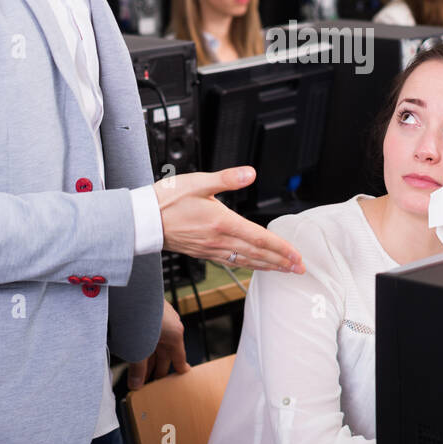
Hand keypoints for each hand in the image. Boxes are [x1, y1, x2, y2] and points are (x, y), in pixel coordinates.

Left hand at [127, 300, 191, 388]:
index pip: (180, 358)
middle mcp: (172, 325)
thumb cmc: (140, 315)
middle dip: (157, 368)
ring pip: (156, 343)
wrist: (131, 289)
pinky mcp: (151, 311)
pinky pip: (150, 333)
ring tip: (139, 370)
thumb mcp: (139, 348)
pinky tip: (134, 349)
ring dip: (148, 357)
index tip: (180, 377)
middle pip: (166, 353)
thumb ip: (138, 369)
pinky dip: (144, 344)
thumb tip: (135, 385)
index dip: (179, 370)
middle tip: (150, 382)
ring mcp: (162, 317)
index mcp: (175, 334)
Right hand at [154, 167, 304, 273]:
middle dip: (281, 262)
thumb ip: (227, 178)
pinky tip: (254, 266)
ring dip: (267, 266)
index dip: (281, 248)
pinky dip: (248, 265)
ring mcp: (211, 249)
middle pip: (257, 254)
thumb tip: (250, 173)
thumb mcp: (199, 182)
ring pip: (245, 261)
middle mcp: (219, 240)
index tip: (296, 256)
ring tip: (283, 270)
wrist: (143, 220)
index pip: (259, 239)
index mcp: (222, 223)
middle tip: (299, 269)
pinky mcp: (204, 252)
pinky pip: (231, 262)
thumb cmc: (168, 200)